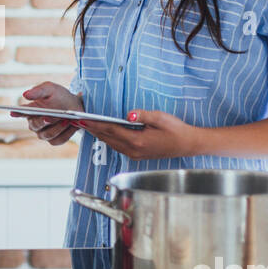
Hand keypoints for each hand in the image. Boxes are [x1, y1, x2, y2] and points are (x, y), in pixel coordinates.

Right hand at [17, 81, 82, 145]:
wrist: (77, 105)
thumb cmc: (60, 96)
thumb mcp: (50, 89)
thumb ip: (38, 91)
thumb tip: (25, 95)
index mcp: (31, 111)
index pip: (21, 113)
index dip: (17, 113)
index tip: (13, 112)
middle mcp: (35, 124)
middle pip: (35, 126)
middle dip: (43, 121)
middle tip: (49, 117)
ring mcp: (44, 134)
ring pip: (47, 135)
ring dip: (57, 128)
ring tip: (66, 119)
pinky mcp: (55, 140)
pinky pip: (59, 139)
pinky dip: (66, 132)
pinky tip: (73, 125)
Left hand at [79, 109, 201, 160]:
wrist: (188, 144)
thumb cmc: (176, 130)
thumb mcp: (161, 118)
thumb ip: (143, 115)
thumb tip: (128, 114)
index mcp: (138, 141)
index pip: (111, 130)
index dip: (95, 124)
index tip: (83, 120)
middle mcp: (134, 150)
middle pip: (108, 138)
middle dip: (93, 129)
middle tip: (79, 122)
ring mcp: (135, 154)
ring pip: (111, 144)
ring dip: (100, 135)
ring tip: (88, 126)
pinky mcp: (138, 155)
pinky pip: (118, 147)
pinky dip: (109, 139)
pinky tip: (104, 133)